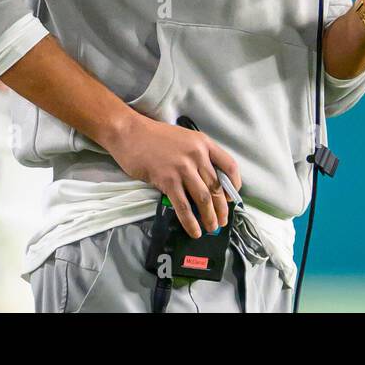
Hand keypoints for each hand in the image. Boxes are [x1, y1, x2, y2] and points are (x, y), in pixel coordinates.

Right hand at [107, 113, 241, 238]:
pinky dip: (191, 221)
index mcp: (204, 143)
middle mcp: (197, 155)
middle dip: (222, 208)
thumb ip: (198, 156)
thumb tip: (207, 181)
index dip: (234, 185)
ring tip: (212, 229)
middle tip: (223, 221)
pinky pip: (184, 206)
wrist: (130, 133)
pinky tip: (194, 231)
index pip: (229, 165)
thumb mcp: (184, 139)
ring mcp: (183, 168)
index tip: (232, 197)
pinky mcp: (167, 180)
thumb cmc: (155, 137)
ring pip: (204, 198)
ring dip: (210, 217)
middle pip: (217, 186)